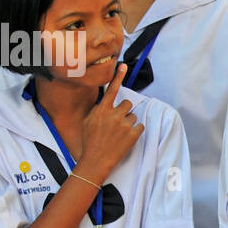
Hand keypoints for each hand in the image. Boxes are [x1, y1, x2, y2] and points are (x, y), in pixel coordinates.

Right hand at [73, 63, 143, 184]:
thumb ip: (98, 110)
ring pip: (133, 116)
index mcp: (102, 110)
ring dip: (129, 123)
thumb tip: (106, 103)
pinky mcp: (134, 134)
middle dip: (124, 111)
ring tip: (119, 134)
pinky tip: (125, 139)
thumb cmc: (90, 142)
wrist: (96, 161)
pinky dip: (135, 132)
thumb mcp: (88, 122)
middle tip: (117, 123)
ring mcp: (125, 124)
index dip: (118, 77)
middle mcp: (114, 114)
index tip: (124, 66)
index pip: (111, 90)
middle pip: (128, 104)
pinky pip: (140, 126)